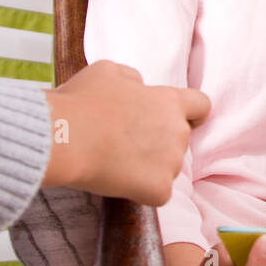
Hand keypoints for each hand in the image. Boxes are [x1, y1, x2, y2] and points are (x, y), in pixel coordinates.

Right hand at [41, 60, 210, 205]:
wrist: (64, 137)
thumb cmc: (81, 102)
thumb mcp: (108, 72)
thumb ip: (133, 79)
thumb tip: (140, 87)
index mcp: (170, 101)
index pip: (201, 106)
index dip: (192, 114)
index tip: (184, 120)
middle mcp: (178, 131)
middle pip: (179, 139)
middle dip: (160, 142)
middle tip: (126, 144)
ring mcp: (172, 162)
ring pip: (168, 167)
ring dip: (150, 167)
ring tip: (116, 162)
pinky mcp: (159, 188)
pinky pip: (156, 193)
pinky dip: (141, 192)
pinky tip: (118, 183)